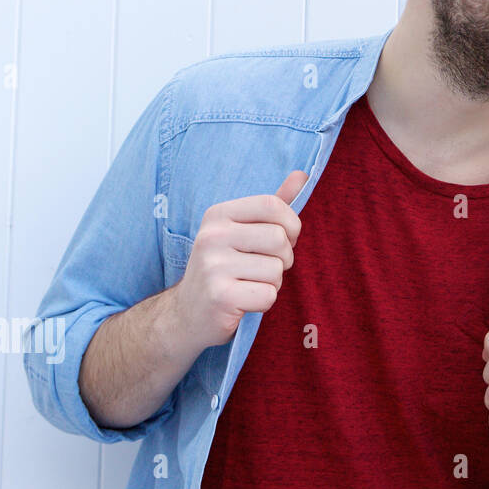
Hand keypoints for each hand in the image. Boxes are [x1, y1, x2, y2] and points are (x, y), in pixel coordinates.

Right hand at [168, 170, 307, 351]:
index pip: (273, 205)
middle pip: (279, 239)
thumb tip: (302, 175)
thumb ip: (273, 205)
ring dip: (272, 282)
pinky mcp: (220, 297)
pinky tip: (243, 301)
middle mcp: (211, 237)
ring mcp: (213, 267)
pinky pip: (268, 295)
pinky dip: (263, 302)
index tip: (283, 239)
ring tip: (248, 284)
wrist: (187, 314)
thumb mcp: (243, 230)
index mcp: (218, 215)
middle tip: (262, 268)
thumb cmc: (225, 267)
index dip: (290, 225)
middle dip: (283, 258)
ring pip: (277, 270)